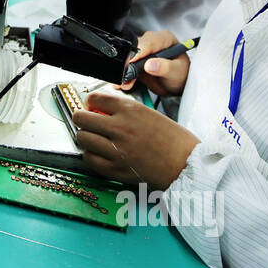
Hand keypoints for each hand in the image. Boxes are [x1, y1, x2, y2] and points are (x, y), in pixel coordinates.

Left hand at [72, 92, 199, 189]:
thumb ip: (125, 111)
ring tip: (94, 138)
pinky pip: (89, 159)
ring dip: (85, 137)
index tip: (91, 106)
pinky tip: (98, 153)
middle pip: (81, 118)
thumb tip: (103, 110)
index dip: (90, 102)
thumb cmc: (174, 140)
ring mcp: (116, 150)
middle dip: (81, 118)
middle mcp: (120, 128)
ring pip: (82, 138)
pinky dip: (90, 155)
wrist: (187, 165)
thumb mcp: (150, 114)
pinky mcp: (115, 169)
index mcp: (131, 111)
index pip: (95, 98)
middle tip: (86, 121)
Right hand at [118, 29, 189, 96]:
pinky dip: (124, 74)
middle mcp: (152, 42)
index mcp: (165, 38)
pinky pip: (126, 66)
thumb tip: (150, 64)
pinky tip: (124, 82)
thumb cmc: (181, 74)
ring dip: (125, 69)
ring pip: (128, 56)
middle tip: (128, 74)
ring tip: (126, 82)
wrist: (176, 85)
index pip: (150, 42)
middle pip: (136, 48)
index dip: (141, 51)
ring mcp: (142, 52)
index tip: (133, 60)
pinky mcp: (135, 61)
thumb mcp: (177, 72)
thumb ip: (166, 67)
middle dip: (130, 62)